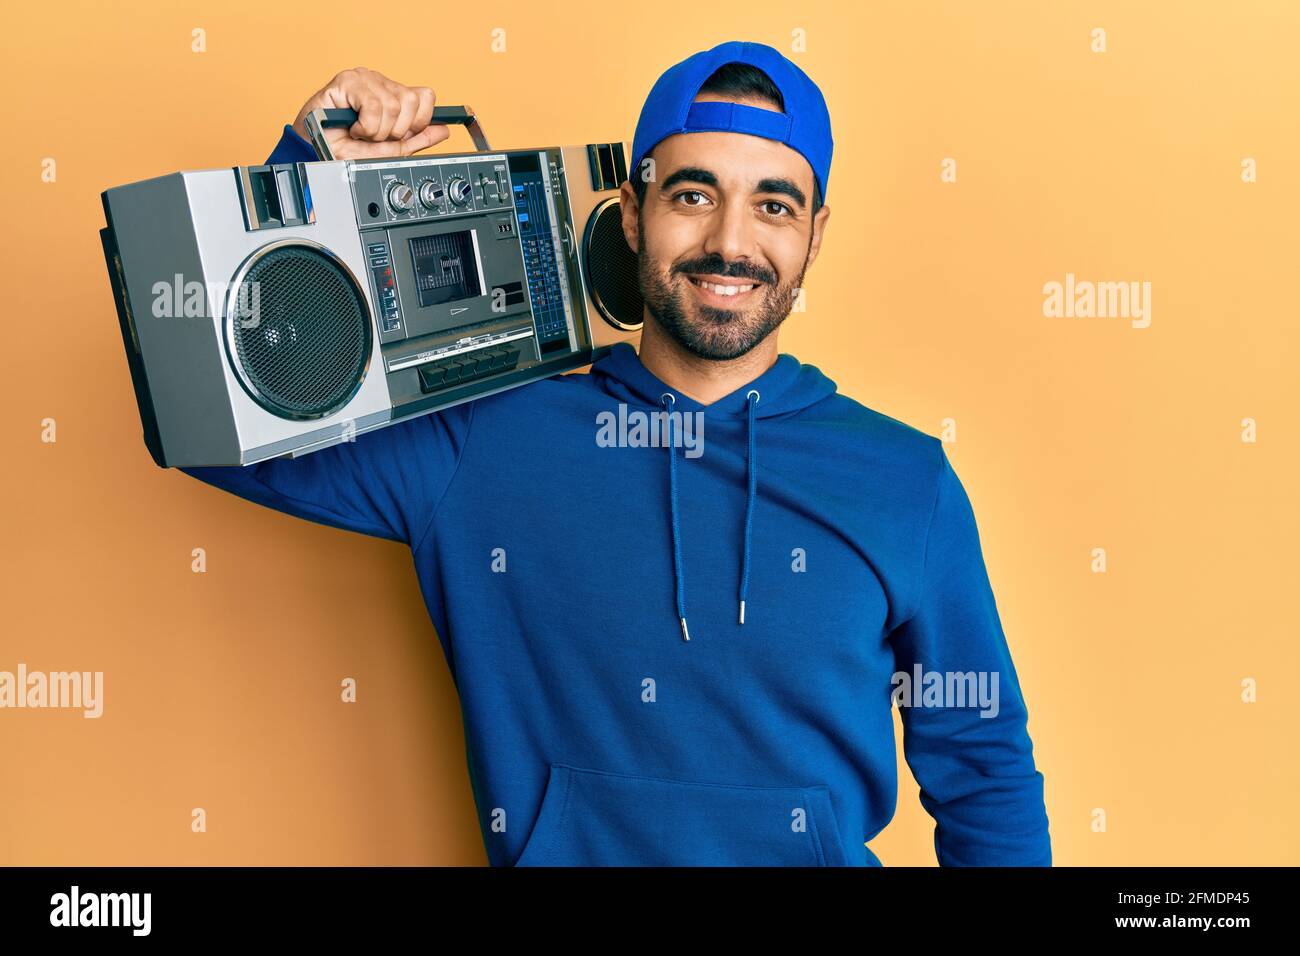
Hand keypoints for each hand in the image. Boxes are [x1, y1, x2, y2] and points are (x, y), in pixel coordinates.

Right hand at [291, 67, 450, 159]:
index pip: (425, 95)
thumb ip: (418, 139)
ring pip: (393, 106)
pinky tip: (354, 127)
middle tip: (377, 136)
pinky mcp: (347, 80)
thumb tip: (443, 130)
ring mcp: (364, 78)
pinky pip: (374, 106)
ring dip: (378, 130)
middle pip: (411, 101)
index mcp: (393, 94)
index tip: (403, 135)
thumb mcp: (390, 148)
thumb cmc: (348, 147)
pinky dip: (367, 126)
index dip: (420, 120)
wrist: (318, 150)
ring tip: (362, 133)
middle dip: (397, 130)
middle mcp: (381, 82)